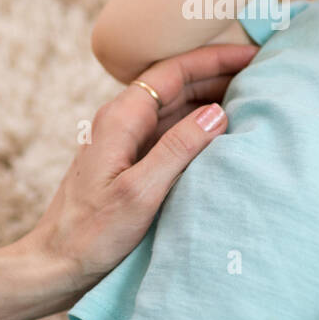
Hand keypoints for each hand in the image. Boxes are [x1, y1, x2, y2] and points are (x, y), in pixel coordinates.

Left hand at [27, 42, 257, 295]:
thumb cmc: (92, 233)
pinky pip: (171, 130)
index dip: (215, 58)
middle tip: (263, 71)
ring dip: (212, 97)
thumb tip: (217, 113)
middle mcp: (122, 121)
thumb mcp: (140, 192)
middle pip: (176, 83)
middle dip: (219, 72)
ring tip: (252, 95)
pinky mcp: (131, 161)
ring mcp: (126, 140)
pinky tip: (224, 133)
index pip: (174, 71)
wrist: (56, 264)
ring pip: (175, 106)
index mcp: (121, 118)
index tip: (253, 55)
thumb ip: (178, 149)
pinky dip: (200, 124)